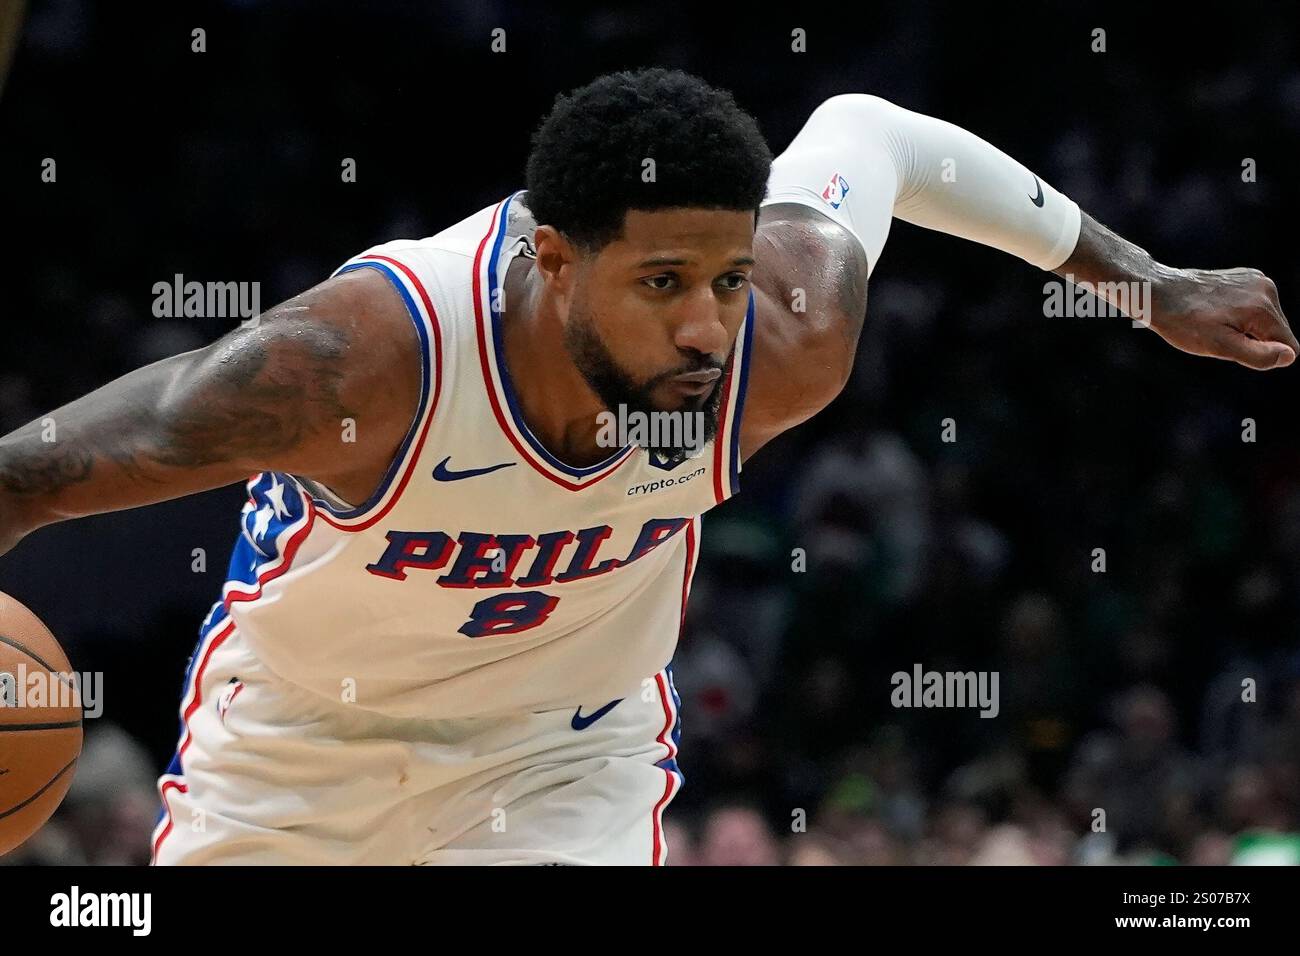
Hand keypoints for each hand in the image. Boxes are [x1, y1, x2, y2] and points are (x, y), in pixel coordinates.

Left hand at [1149, 266, 1296, 370]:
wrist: (1158, 293)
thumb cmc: (1184, 323)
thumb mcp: (1219, 347)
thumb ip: (1257, 355)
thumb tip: (1289, 356)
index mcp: (1263, 307)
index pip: (1289, 346)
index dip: (1264, 355)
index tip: (1233, 346)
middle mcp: (1266, 288)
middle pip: (1277, 332)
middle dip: (1253, 340)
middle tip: (1219, 334)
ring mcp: (1256, 279)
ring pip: (1265, 320)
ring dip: (1245, 329)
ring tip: (1215, 322)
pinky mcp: (1246, 276)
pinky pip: (1254, 306)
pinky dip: (1238, 314)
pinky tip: (1215, 312)